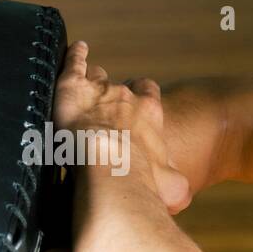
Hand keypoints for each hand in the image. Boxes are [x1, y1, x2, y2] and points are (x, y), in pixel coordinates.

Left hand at [53, 41, 191, 213]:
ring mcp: (100, 89)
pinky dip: (75, 56)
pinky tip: (75, 50)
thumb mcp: (168, 186)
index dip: (142, 99)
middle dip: (115, 93)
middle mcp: (128, 97)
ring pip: (97, 78)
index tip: (137, 105)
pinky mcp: (72, 87)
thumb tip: (180, 201)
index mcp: (150, 114)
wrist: (112, 165)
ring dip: (93, 80)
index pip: (149, 98)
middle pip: (121, 87)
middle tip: (105, 102)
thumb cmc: (141, 180)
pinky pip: (75, 64)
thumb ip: (173, 187)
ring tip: (86, 80)